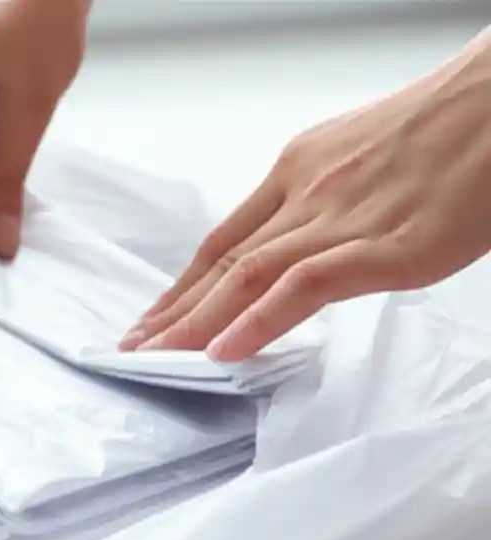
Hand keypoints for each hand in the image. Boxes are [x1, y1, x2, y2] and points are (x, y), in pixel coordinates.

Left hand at [121, 28, 490, 361]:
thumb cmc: (455, 131)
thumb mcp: (370, 163)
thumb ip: (333, 204)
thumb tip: (313, 246)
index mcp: (301, 169)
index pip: (225, 238)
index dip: (184, 283)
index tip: (154, 315)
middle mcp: (306, 193)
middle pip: (222, 260)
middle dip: (173, 311)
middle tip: (132, 348)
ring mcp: (341, 220)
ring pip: (245, 276)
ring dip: (194, 322)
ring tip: (155, 359)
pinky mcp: (383, 247)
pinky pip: (302, 287)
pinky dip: (256, 320)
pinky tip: (223, 350)